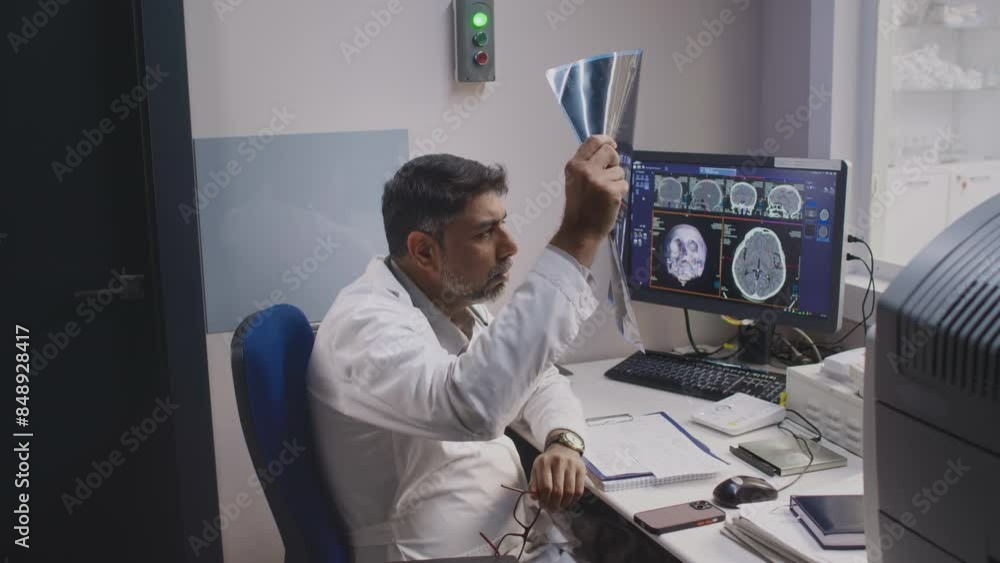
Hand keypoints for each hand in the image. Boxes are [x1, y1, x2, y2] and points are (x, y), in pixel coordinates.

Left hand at [528, 444, 585, 511]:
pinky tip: (568, 502)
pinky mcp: (581, 469)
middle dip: (554, 504)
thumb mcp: (536, 469)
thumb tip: (534, 498)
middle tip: (552, 509)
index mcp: (544, 462)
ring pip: (569, 492)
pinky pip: (579, 490)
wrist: (563, 448)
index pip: (545, 487)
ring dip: (564, 504)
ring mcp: (571, 465)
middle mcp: (558, 462)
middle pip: (557, 491)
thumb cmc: (547, 462)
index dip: (544, 500)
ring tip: (560, 506)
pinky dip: (574, 500)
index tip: (543, 506)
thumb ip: (533, 484)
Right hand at [551, 134, 628, 266]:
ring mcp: (599, 181)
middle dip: (614, 161)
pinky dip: (620, 192)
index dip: (606, 140)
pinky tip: (609, 201)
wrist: (580, 230)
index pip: (593, 141)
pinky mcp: (611, 191)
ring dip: (616, 181)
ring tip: (604, 194)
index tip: (612, 144)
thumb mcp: (575, 180)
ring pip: (619, 170)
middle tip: (607, 175)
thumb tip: (608, 149)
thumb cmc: (579, 206)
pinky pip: (624, 183)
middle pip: (610, 151)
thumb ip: (587, 164)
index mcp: (574, 166)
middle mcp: (585, 170)